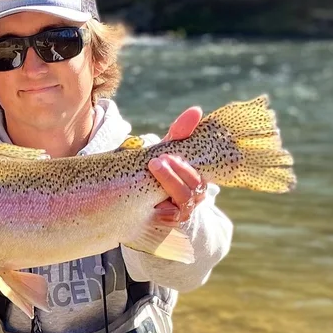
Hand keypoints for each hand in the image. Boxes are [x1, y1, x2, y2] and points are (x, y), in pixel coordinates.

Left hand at [150, 106, 207, 224]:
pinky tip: (152, 203)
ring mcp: (182, 210)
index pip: (202, 172)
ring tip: (152, 169)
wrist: (129, 193)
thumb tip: (196, 110)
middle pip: (195, 188)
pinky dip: (163, 210)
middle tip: (156, 160)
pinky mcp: (168, 222)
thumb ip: (179, 133)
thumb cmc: (154, 168)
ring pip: (185, 202)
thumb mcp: (164, 150)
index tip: (168, 154)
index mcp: (195, 177)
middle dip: (177, 174)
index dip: (188, 165)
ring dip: (170, 185)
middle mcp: (193, 196)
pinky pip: (170, 218)